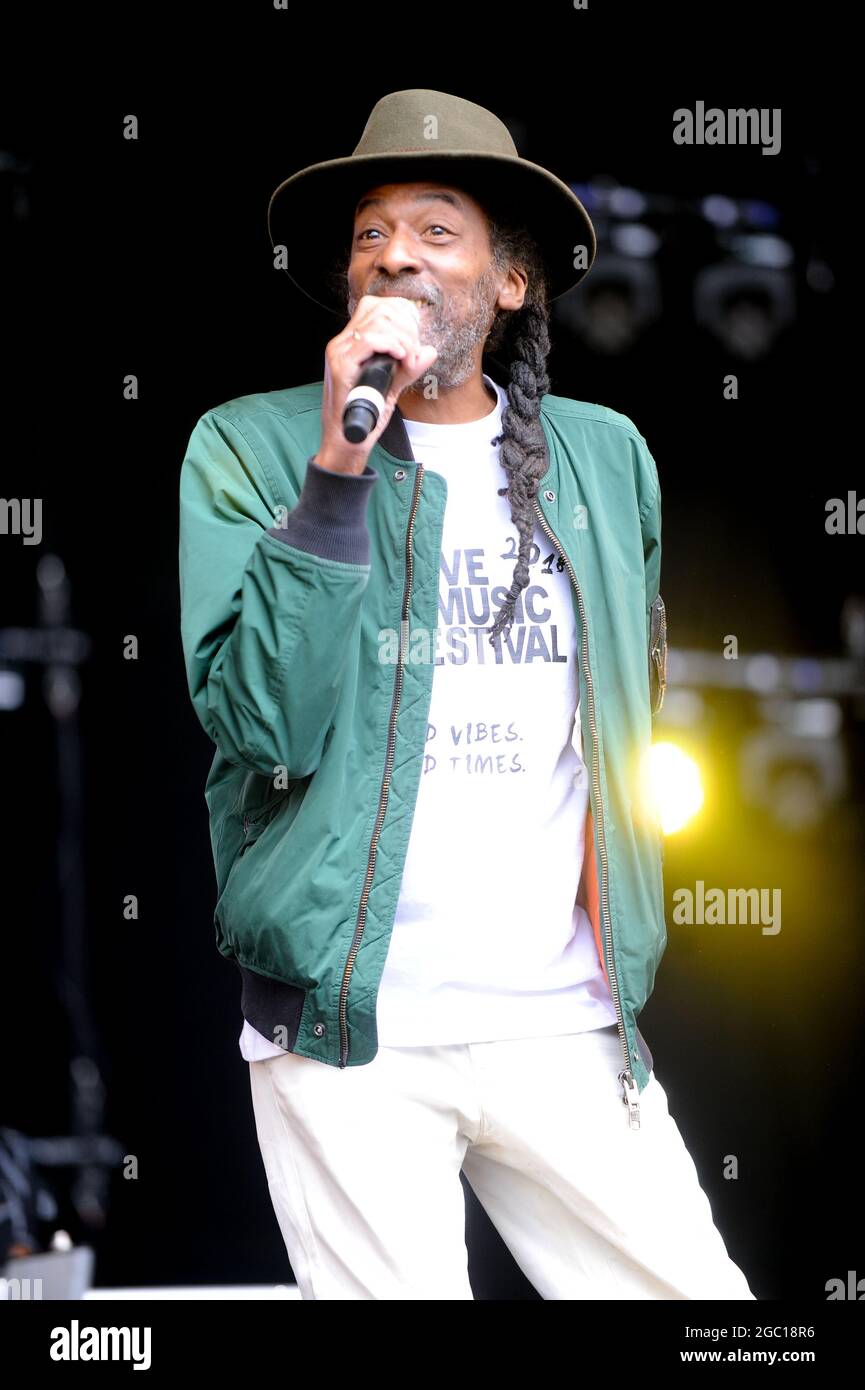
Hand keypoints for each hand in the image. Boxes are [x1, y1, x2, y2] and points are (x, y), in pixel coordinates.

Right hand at [316, 295, 437, 474]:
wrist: (347, 441)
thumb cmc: (365, 415)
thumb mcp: (392, 386)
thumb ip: (409, 367)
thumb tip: (430, 351)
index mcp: (352, 342)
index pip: (378, 306)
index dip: (403, 313)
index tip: (416, 336)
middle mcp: (342, 342)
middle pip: (379, 308)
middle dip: (406, 326)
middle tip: (414, 351)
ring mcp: (339, 352)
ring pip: (376, 321)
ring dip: (402, 336)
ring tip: (408, 357)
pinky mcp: (341, 366)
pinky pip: (368, 340)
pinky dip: (390, 345)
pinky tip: (400, 357)